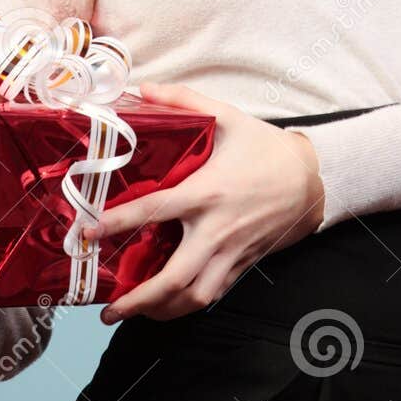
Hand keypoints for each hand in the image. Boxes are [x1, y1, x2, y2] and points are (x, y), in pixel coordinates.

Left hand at [83, 81, 324, 322]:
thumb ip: (183, 101)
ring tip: (131, 313)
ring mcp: (231, 252)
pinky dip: (186, 306)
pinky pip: (213, 294)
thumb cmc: (266, 148)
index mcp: (207, 192)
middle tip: (107, 309)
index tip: (88, 232)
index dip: (118, 223)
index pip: (154, 211)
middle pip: (175, 277)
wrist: (311, 178)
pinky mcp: (242, 264)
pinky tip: (165, 307)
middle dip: (139, 299)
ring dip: (161, 311)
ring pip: (195, 296)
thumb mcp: (227, 116)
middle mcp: (217, 229)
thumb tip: (142, 88)